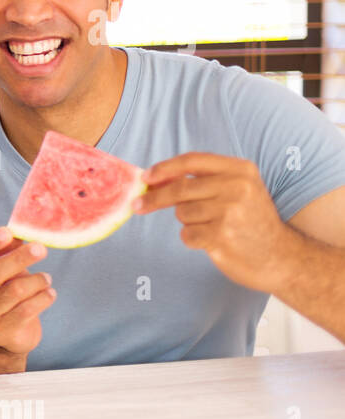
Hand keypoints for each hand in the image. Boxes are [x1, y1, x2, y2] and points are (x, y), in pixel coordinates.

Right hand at [0, 227, 54, 355]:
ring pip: (14, 292)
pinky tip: (49, 293)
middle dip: (19, 258)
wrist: (4, 336)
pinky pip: (27, 310)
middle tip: (41, 248)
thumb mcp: (1, 271)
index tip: (8, 232)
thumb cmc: (2, 294)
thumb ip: (8, 250)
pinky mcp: (1, 332)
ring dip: (36, 281)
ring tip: (46, 278)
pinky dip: (43, 298)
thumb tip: (22, 226)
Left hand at [135, 153, 290, 291]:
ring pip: (182, 213)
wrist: (280, 257)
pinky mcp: (222, 236)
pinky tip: (213, 241)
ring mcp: (230, 212)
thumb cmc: (251, 222)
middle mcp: (237, 187)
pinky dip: (193, 239)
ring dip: (188, 222)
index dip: (165, 168)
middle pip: (180, 188)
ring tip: (212, 227)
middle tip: (137, 205)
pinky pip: (187, 234)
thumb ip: (203, 181)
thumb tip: (154, 179)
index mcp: (241, 170)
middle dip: (154, 198)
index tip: (145, 177)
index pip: (192, 161)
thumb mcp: (238, 190)